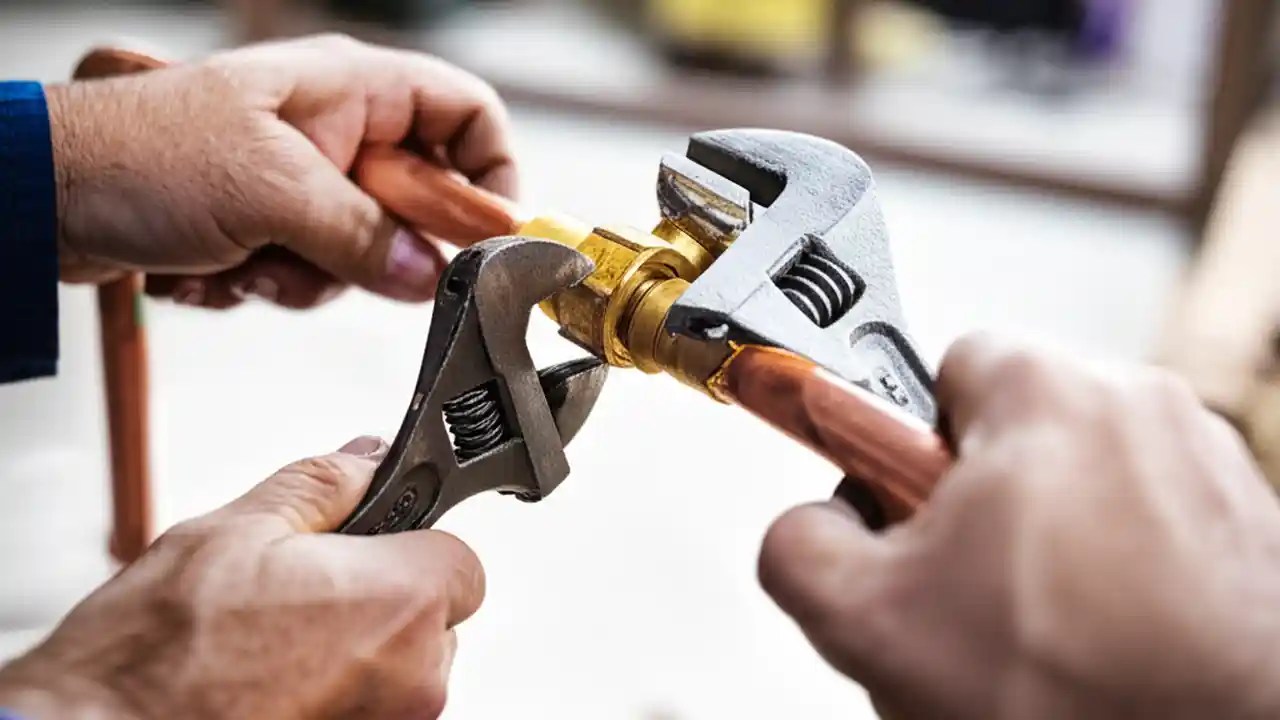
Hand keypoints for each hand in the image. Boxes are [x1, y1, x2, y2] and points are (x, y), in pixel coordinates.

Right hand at [0, 437, 483, 719]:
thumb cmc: (160, 655)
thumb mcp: (238, 528)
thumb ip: (325, 485)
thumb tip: (368, 457)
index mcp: (401, 604)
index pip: (459, 556)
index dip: (411, 539)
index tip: (367, 538)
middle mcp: (415, 677)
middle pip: (433, 613)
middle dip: (381, 591)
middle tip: (305, 587)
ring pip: (402, 662)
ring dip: (358, 644)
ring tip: (274, 638)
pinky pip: (373, 702)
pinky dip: (340, 686)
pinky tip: (275, 676)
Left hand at [46, 35, 514, 307]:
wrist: (46, 197)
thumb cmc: (137, 153)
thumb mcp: (272, 193)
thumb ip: (365, 236)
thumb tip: (432, 275)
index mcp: (350, 89)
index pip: (467, 115)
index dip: (493, 174)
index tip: (489, 240)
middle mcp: (337, 130)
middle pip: (421, 201)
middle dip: (378, 249)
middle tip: (334, 256)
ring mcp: (304, 180)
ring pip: (367, 250)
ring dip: (310, 275)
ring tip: (248, 259)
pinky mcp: (273, 223)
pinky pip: (315, 271)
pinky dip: (271, 284)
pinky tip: (219, 269)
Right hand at [759, 335, 1279, 718]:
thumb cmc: (1084, 696)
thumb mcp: (868, 624)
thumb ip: (799, 544)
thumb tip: (811, 525)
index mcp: (1049, 395)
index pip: (936, 369)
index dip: (897, 446)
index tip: (889, 490)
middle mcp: (1140, 407)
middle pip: (1006, 429)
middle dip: (969, 505)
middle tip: (962, 589)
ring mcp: (1207, 465)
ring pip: (1075, 480)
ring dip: (1042, 540)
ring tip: (1038, 626)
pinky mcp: (1247, 524)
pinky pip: (1144, 522)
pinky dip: (1113, 569)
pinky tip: (1098, 639)